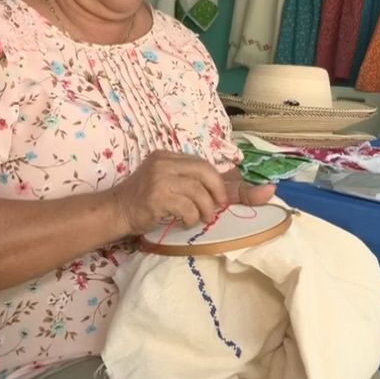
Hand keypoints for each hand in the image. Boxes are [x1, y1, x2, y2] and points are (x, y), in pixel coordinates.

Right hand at [108, 152, 276, 234]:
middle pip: (206, 172)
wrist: (116, 212)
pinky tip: (183, 223)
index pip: (206, 164)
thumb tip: (264, 191)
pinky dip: (190, 218)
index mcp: (171, 156)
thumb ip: (210, 189)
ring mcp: (159, 176)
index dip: (226, 182)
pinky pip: (187, 206)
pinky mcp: (156, 195)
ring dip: (204, 211)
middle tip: (216, 209)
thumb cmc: (148, 202)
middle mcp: (166, 161)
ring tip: (198, 219)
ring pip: (199, 191)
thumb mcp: (177, 189)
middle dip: (217, 193)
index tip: (252, 193)